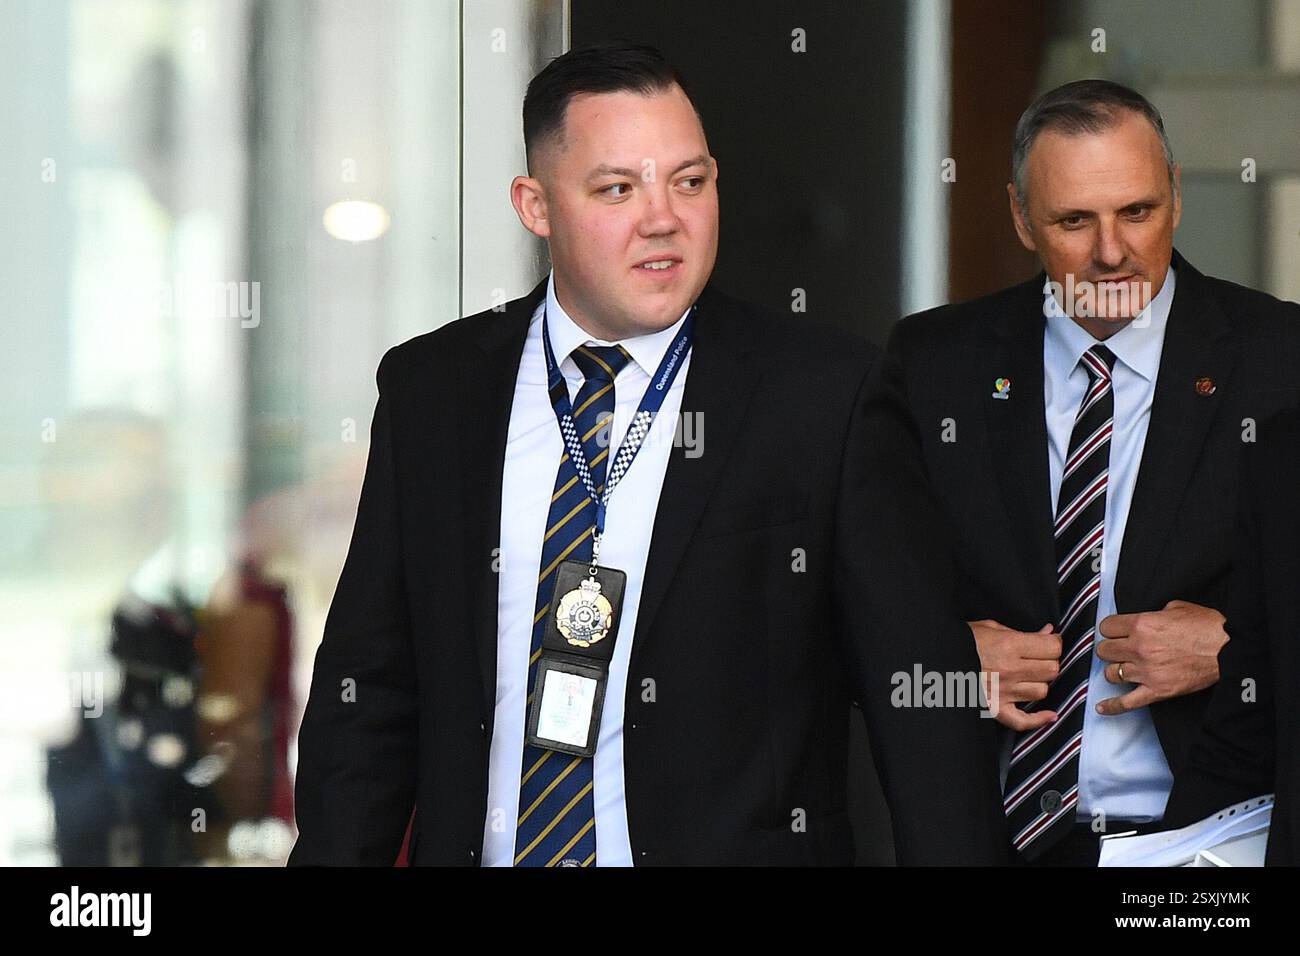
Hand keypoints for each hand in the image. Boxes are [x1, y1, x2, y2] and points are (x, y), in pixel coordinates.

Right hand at [968, 620, 1060, 730]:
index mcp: (1008, 645)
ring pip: (1042, 692)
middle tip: (1039, 657)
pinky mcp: (995, 708)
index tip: (1050, 641)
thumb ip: (1021, 631)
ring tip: (1028, 677)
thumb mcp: (990, 627)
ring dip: (1039, 683)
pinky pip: (1024, 721)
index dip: (1054, 643)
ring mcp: (1003, 691)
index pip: (1052, 648)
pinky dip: (1039, 720)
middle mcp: (1009, 670)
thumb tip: (1048, 632)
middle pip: (1051, 670)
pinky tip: (1049, 715)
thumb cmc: (961, 642)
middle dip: (1049, 662)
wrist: (935, 660)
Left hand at [1094, 600, 1227, 714]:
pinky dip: (1113, 706)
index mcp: (1142, 625)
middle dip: (1110, 649)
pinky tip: (1103, 707)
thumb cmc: (1207, 628)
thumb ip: (1154, 614)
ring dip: (1116, 671)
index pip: (1106, 627)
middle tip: (1119, 649)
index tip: (1115, 631)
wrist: (1229, 650)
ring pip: (1112, 674)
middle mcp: (1139, 648)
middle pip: (1104, 651)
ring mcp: (1147, 671)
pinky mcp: (1157, 691)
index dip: (1110, 629)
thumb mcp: (1177, 608)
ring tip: (1124, 668)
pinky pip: (1127, 702)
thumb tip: (1147, 620)